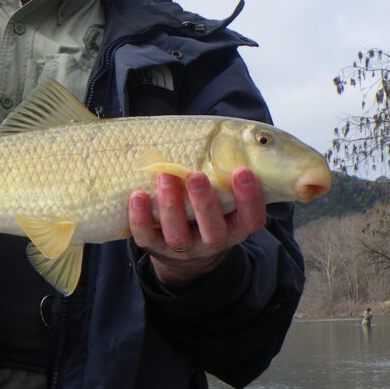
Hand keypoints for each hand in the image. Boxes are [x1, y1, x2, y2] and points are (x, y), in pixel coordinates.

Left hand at [128, 167, 267, 290]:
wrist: (188, 255)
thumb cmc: (209, 212)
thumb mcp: (225, 201)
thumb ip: (225, 178)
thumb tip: (222, 133)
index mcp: (235, 228)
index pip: (251, 219)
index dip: (249, 198)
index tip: (242, 171)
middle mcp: (213, 241)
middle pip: (213, 230)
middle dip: (204, 203)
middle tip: (196, 176)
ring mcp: (184, 249)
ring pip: (178, 235)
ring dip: (171, 205)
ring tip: (165, 176)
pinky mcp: (156, 248)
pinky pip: (147, 238)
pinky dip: (141, 218)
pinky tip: (138, 196)